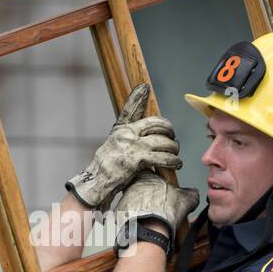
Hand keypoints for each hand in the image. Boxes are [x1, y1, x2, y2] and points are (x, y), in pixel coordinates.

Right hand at [65, 83, 181, 209]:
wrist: (95, 183)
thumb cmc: (105, 171)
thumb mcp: (112, 149)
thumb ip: (126, 141)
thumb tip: (142, 140)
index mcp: (119, 130)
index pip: (129, 110)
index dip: (137, 98)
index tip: (144, 87)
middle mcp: (125, 134)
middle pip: (155, 124)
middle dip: (168, 130)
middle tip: (172, 137)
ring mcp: (132, 145)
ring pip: (163, 141)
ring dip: (173, 148)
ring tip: (176, 155)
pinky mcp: (137, 159)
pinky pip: (163, 157)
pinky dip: (173, 161)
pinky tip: (177, 164)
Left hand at [112, 170, 199, 240]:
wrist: (150, 228)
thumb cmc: (166, 210)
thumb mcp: (187, 198)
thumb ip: (190, 192)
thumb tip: (193, 193)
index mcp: (146, 175)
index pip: (150, 172)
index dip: (158, 180)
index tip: (163, 188)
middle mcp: (131, 184)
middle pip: (139, 186)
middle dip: (148, 195)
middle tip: (159, 205)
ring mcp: (123, 198)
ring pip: (133, 200)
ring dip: (141, 207)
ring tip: (153, 216)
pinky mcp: (119, 212)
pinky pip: (127, 213)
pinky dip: (134, 218)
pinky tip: (144, 223)